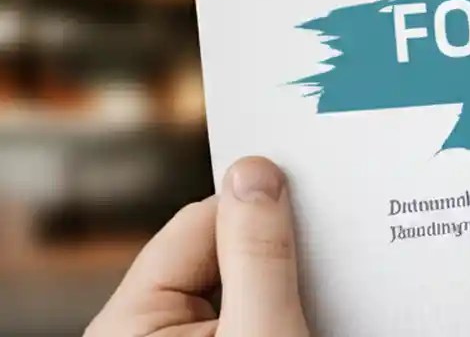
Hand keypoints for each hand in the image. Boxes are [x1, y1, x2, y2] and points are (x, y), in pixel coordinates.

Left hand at [87, 157, 309, 336]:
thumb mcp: (263, 331)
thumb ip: (258, 255)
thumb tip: (253, 174)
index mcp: (128, 323)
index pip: (197, 222)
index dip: (255, 212)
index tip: (307, 210)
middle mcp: (140, 331)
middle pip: (216, 251)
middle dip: (267, 253)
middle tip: (316, 267)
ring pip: (234, 281)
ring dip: (276, 282)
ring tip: (309, 305)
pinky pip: (242, 309)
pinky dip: (275, 306)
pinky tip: (304, 317)